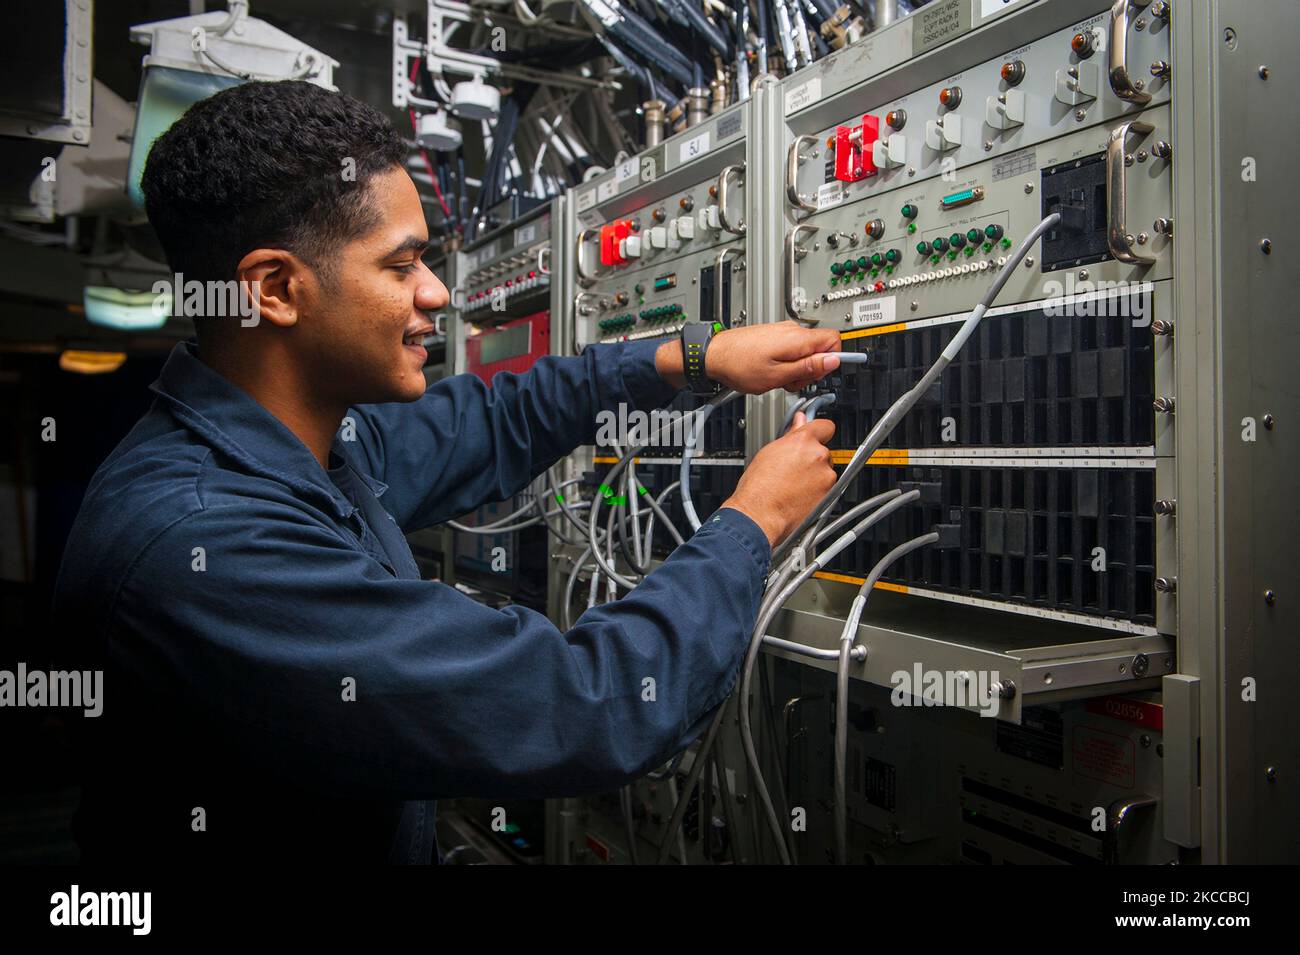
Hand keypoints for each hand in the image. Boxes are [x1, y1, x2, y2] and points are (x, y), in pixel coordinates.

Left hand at [655, 321, 842, 393]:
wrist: (713, 355)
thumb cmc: (738, 365)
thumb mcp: (777, 375)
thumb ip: (808, 368)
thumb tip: (834, 360)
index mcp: (797, 339)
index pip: (834, 340)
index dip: (832, 360)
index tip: (819, 374)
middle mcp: (792, 330)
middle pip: (820, 349)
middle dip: (810, 369)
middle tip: (791, 381)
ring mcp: (782, 331)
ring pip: (805, 351)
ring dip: (796, 369)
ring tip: (778, 377)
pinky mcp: (774, 335)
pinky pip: (791, 350)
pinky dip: (786, 363)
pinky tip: (772, 371)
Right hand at [721, 412, 836, 547]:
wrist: (760, 515)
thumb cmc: (759, 488)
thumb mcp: (769, 452)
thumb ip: (791, 435)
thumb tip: (799, 421)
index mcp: (803, 441)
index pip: (825, 426)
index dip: (819, 431)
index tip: (816, 435)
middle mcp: (818, 456)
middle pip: (822, 451)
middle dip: (811, 458)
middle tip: (793, 469)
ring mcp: (826, 476)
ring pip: (825, 470)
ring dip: (815, 476)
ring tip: (793, 485)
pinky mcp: (830, 495)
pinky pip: (827, 488)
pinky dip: (817, 491)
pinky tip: (799, 495)